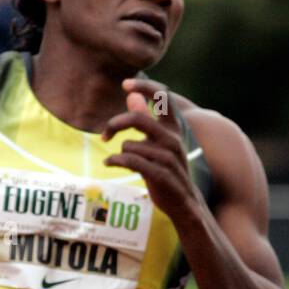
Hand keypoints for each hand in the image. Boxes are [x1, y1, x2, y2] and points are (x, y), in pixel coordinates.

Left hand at [101, 76, 201, 225]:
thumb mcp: (158, 143)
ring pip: (129, 144)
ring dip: (120, 154)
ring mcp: (167, 157)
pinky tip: (108, 164)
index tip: (125, 84)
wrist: (184, 203)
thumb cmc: (168, 171)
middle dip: (115, 124)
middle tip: (104, 136)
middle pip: (137, 119)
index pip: (163, 96)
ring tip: (118, 162)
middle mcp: (172, 139)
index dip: (144, 86)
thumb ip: (146, 119)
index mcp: (173, 128)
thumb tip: (132, 97)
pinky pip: (129, 160)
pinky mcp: (159, 174)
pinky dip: (114, 161)